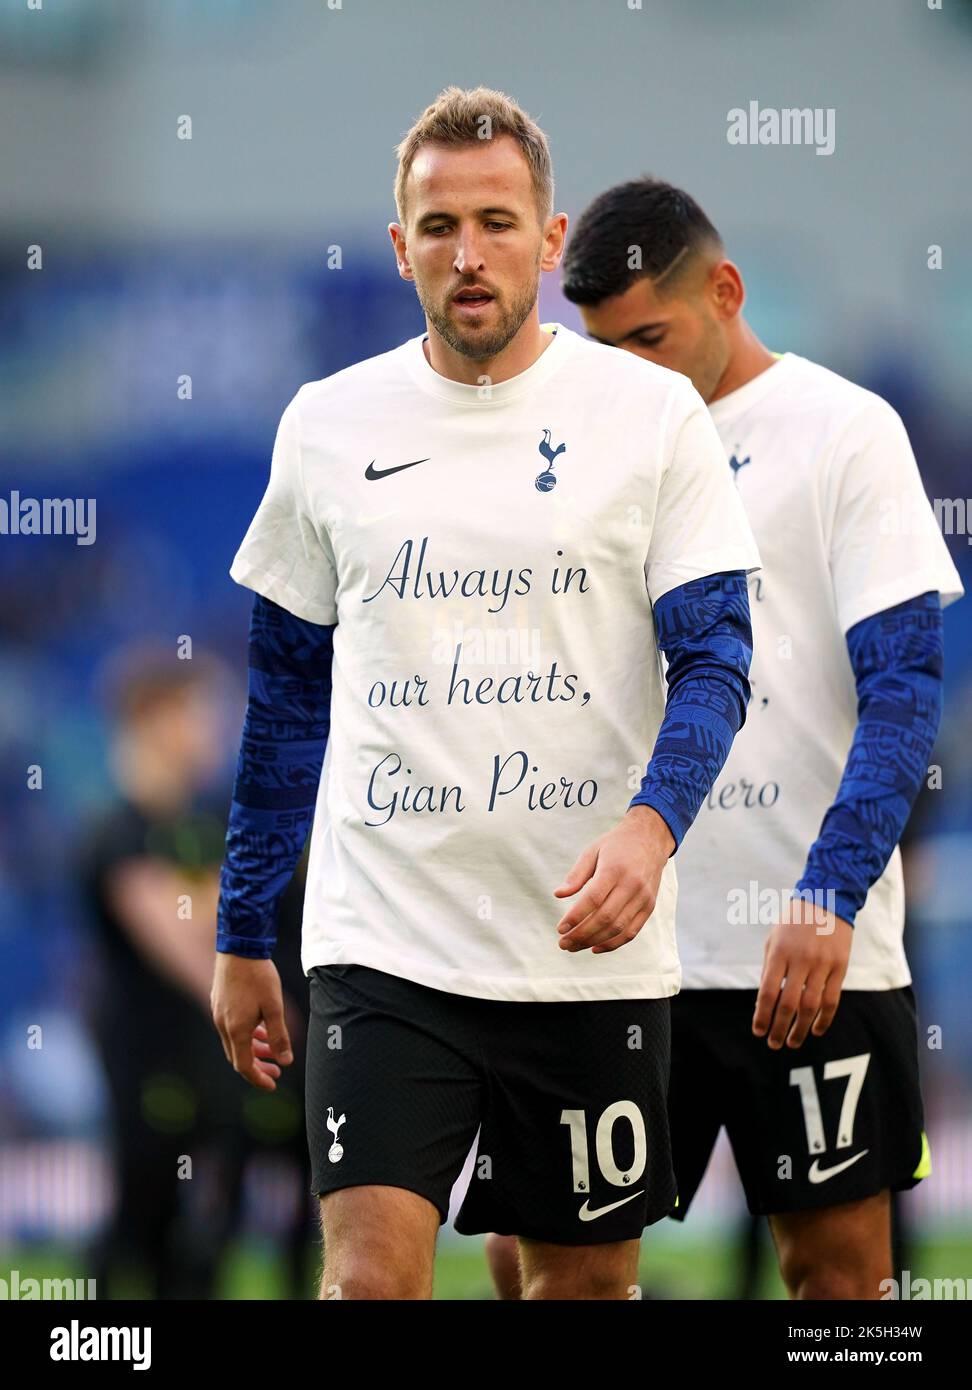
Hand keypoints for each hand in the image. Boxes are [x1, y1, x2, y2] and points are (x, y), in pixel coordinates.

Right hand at [211, 954, 292, 1089]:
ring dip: (254, 1049)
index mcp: (236, 1030)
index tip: (273, 1084)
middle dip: (258, 1066)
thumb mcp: (274, 1007)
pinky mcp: (219, 1003)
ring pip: (235, 1042)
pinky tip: (261, 1027)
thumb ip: (279, 1036)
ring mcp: (218, 1014)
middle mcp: (223, 1025)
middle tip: (277, 1070)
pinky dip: (247, 1034)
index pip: (244, 1066)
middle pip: (238, 1056)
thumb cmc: (258, 976)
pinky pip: (231, 1028)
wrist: (239, 947)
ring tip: (273, 1048)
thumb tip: (286, 1061)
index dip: (259, 1078)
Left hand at [553, 805, 674, 953]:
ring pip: (618, 928)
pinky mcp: (649, 906)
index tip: (560, 928)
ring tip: (574, 947)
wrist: (650, 838)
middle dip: (582, 934)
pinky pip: (632, 932)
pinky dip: (613, 944)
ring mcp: (643, 897)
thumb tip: (558, 895)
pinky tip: (595, 948)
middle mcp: (632, 884)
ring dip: (594, 941)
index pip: (593, 899)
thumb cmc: (616, 845)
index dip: (576, 916)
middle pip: (605, 917)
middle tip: (563, 943)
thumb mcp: (592, 851)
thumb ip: (576, 875)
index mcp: (614, 869)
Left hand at [752, 898, 852, 1048]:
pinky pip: (832, 1000)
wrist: (828, 899)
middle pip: (789, 1004)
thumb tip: (764, 1004)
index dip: (762, 1015)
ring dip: (801, 1029)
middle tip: (773, 1044)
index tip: (758, 1031)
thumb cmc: (794, 922)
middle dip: (779, 1028)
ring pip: (811, 1006)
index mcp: (779, 952)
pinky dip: (824, 1019)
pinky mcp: (840, 967)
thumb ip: (770, 970)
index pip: (768, 992)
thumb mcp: (774, 939)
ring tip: (792, 1042)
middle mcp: (801, 960)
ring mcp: (823, 964)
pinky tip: (816, 1030)